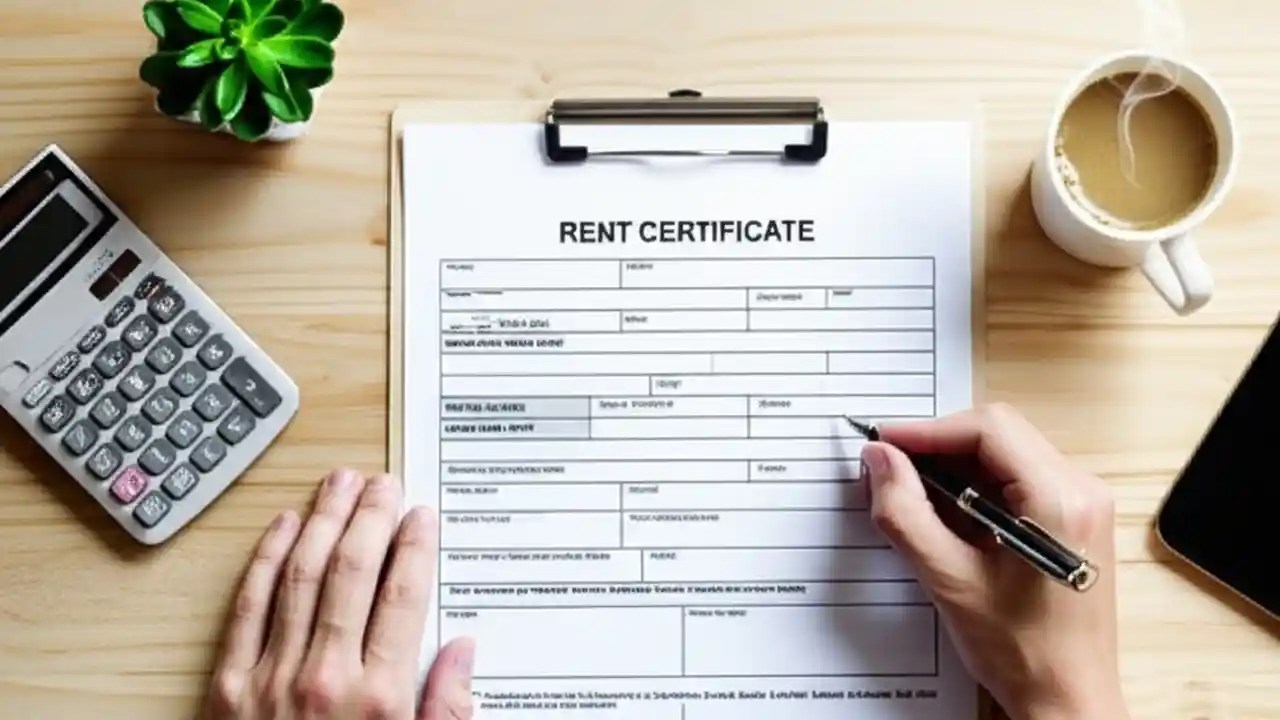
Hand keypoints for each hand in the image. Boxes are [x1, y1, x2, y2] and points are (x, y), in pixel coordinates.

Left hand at [203, 469, 474, 719]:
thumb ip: (447, 710)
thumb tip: (463, 651)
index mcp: (382, 700)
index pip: (404, 595)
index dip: (415, 545)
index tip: (421, 517)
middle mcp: (325, 680)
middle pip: (353, 571)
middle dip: (371, 517)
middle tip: (383, 484)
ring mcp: (270, 680)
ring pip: (300, 575)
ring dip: (322, 520)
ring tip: (338, 485)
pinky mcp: (227, 690)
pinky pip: (248, 607)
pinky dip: (264, 560)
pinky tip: (282, 527)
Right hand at [861, 404, 1128, 719]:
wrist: (1068, 699)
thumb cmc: (1025, 653)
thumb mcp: (950, 580)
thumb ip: (906, 513)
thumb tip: (881, 461)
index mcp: (1060, 501)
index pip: (988, 429)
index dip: (928, 430)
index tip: (886, 443)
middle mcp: (1082, 492)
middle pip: (998, 434)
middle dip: (938, 446)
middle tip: (890, 467)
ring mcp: (1083, 504)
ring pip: (1006, 454)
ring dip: (955, 466)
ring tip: (911, 493)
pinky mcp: (1073, 519)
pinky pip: (1018, 479)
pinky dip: (975, 486)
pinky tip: (944, 512)